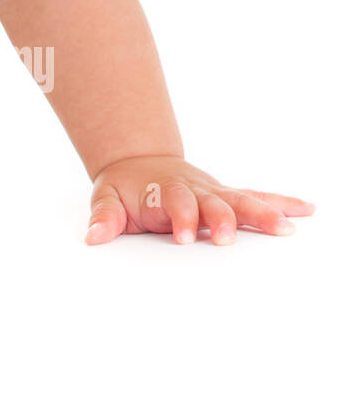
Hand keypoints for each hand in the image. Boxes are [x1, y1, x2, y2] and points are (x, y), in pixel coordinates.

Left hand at [85, 155, 314, 245]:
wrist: (139, 160)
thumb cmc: (125, 187)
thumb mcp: (106, 198)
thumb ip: (103, 217)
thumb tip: (93, 237)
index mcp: (164, 191)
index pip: (175, 202)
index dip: (181, 218)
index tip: (183, 238)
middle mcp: (194, 189)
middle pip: (212, 202)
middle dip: (222, 219)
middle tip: (228, 238)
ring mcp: (213, 192)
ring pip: (240, 200)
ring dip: (262, 213)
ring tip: (285, 228)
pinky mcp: (226, 196)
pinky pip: (255, 197)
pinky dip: (280, 202)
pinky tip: (306, 210)